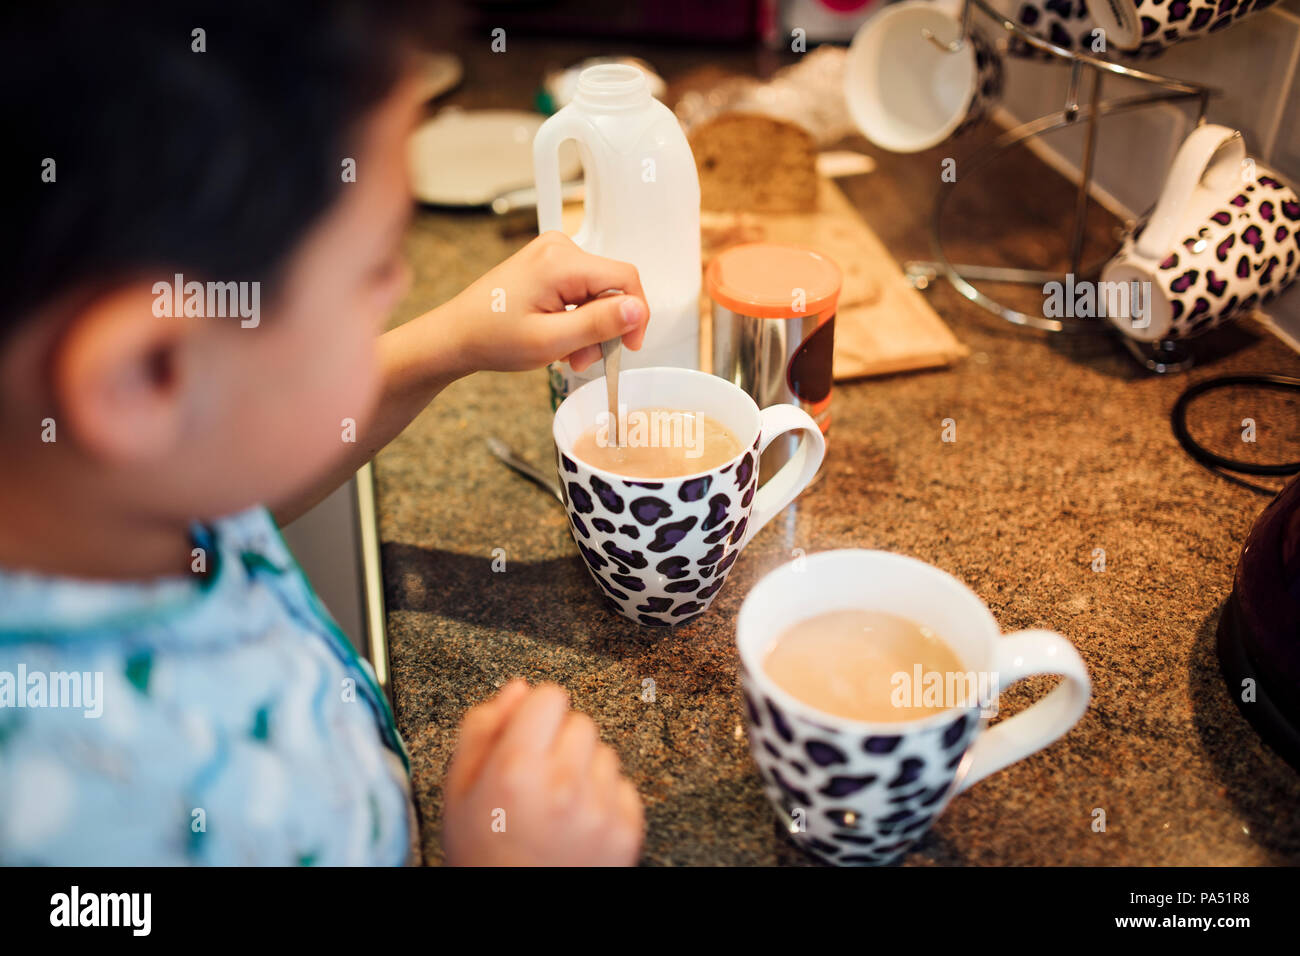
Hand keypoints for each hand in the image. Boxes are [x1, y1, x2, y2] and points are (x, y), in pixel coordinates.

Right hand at [442, 680, 644, 865]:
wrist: (516, 913)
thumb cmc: (482, 853)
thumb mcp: (458, 790)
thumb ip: (482, 730)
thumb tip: (517, 689)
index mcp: (516, 768)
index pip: (551, 696)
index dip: (537, 714)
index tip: (529, 734)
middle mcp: (563, 784)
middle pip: (580, 722)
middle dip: (560, 742)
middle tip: (538, 778)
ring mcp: (599, 808)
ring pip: (604, 753)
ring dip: (584, 770)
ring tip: (557, 805)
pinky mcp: (626, 828)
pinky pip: (623, 786)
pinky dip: (604, 798)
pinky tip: (577, 822)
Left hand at [444, 231, 648, 373]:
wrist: (456, 335)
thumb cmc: (492, 337)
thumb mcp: (551, 340)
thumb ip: (599, 324)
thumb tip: (637, 309)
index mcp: (561, 261)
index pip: (625, 278)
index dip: (635, 314)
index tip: (628, 346)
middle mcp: (559, 247)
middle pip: (610, 286)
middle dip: (604, 327)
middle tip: (582, 359)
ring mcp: (552, 253)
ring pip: (597, 291)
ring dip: (590, 326)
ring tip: (567, 353)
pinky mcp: (548, 264)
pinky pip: (581, 289)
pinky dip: (577, 317)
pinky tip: (560, 336)